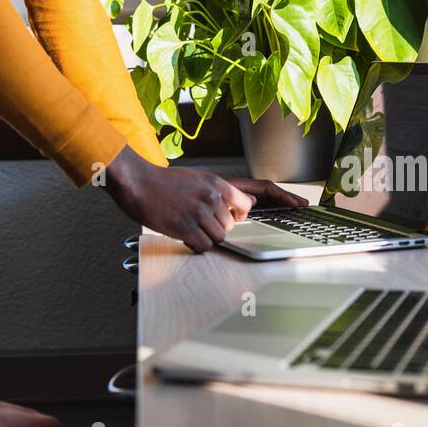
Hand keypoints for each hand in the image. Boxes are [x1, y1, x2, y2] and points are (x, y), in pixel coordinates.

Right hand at [105, 146, 308, 251]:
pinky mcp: (185, 227)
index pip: (251, 200)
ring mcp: (199, 212)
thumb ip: (221, 193)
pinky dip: (195, 244)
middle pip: (232, 225)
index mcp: (218, 183)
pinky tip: (184, 234)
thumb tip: (247, 206)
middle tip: (200, 221)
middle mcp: (212, 196)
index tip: (290, 207)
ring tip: (188, 225)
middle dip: (219, 228)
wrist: (137, 181)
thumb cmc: (164, 183)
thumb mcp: (199, 180)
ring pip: (219, 237)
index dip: (262, 206)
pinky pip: (203, 246)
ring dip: (206, 237)